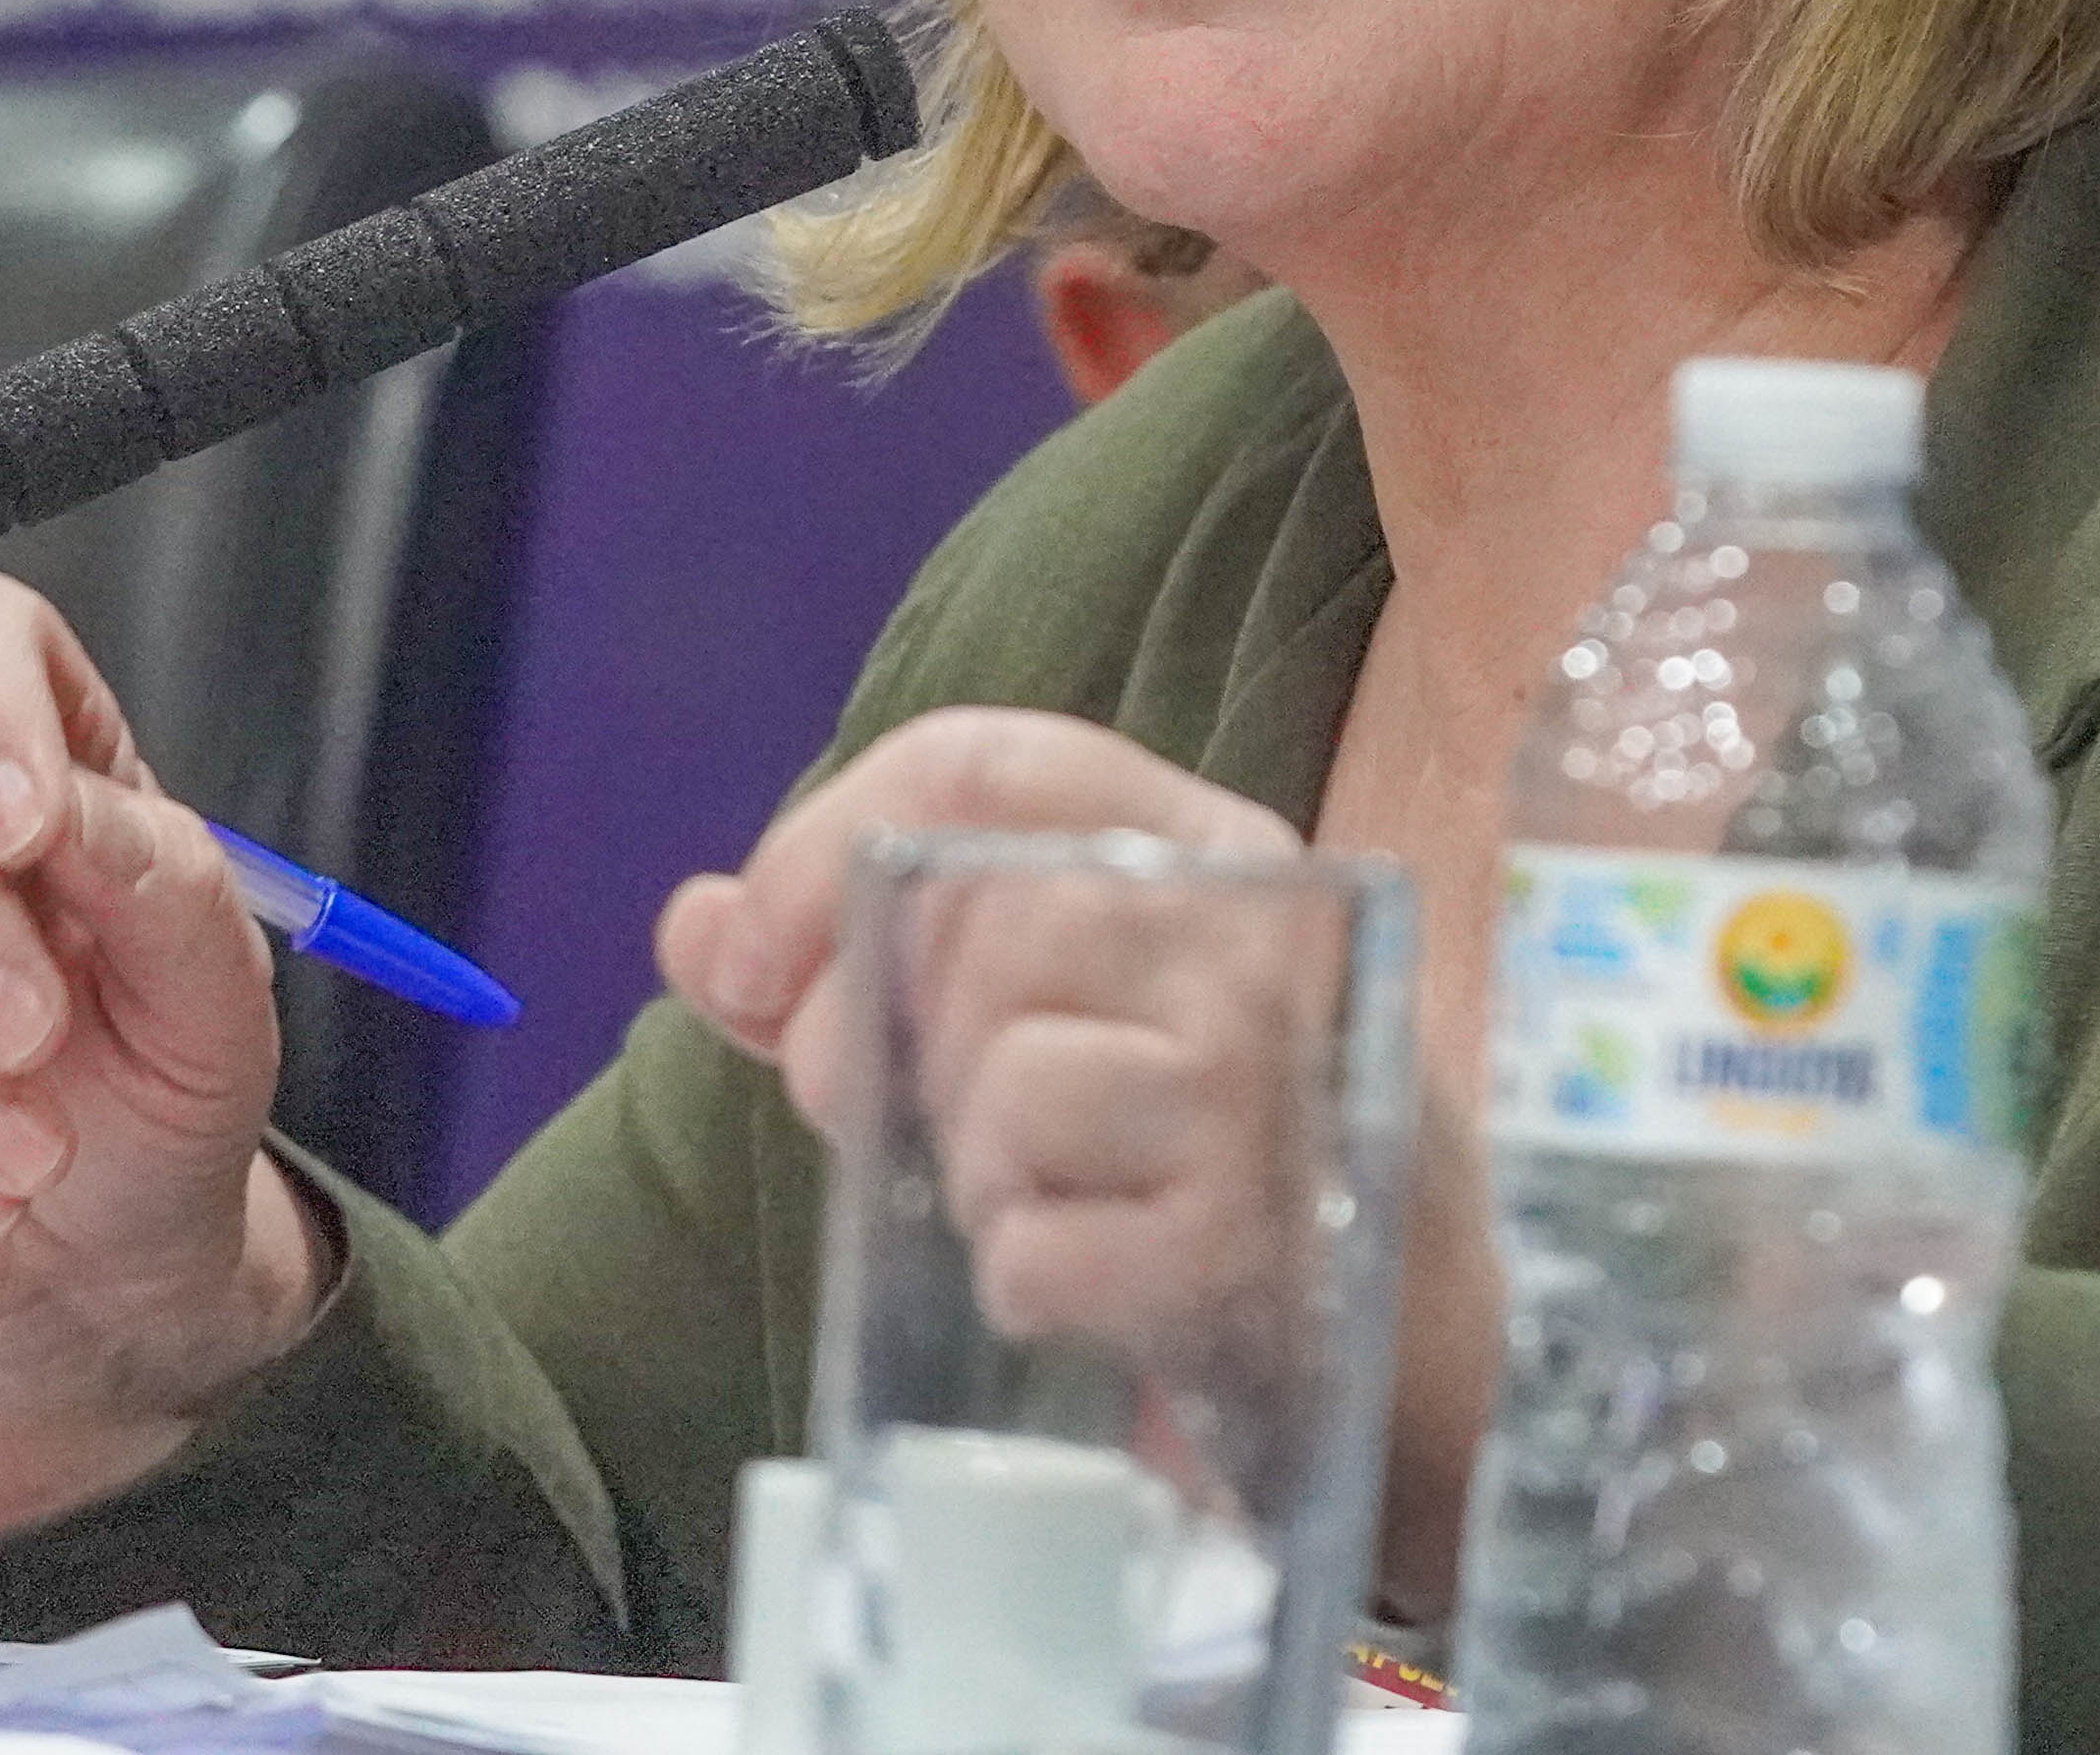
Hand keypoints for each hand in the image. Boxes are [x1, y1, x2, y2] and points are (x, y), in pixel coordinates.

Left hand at [659, 712, 1463, 1580]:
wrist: (1402, 1336)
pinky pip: (1038, 1247)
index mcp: (1204, 842)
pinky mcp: (1252, 1241)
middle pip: (977, 931)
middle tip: (908, 1129)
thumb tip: (697, 929)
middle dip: (876, 1049)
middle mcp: (1251, 933)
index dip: (823, 844)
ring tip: (1036, 1198)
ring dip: (972, 1173)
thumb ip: (859, 971)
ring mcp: (1264, 1087)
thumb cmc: (1190, 1148)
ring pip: (1008, 1089)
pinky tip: (1086, 1283)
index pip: (981, 763)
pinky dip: (1021, 1281)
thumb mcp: (1048, 1021)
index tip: (745, 967)